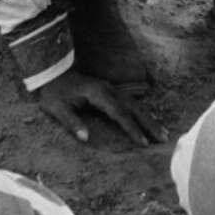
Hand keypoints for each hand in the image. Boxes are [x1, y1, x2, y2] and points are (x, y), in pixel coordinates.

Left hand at [35, 69, 166, 148]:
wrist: (52, 72)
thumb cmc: (54, 92)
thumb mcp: (57, 109)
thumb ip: (71, 122)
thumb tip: (85, 138)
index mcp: (98, 94)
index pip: (119, 113)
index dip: (132, 128)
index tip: (143, 143)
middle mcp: (108, 89)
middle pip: (133, 108)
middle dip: (149, 123)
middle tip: (163, 138)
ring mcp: (110, 88)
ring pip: (135, 104)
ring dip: (149, 117)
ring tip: (162, 131)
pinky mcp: (109, 90)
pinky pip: (130, 101)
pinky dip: (142, 111)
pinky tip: (149, 118)